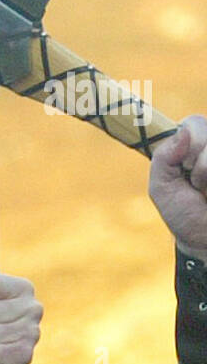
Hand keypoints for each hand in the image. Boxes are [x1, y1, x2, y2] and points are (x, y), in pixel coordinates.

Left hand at [149, 118, 206, 262]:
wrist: (204, 240)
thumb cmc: (184, 213)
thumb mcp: (161, 187)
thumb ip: (163, 157)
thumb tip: (183, 132)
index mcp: (194, 142)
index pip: (192, 124)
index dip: (186, 147)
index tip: (183, 168)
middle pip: (204, 133)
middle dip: (197, 163)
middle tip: (196, 184)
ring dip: (206, 174)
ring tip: (206, 191)